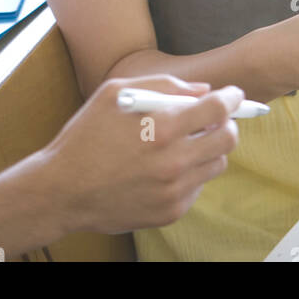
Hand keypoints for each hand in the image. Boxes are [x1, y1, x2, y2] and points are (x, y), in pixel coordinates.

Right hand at [44, 73, 242, 233]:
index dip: (232, 97)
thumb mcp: (116, 93)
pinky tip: (165, 167)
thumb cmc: (87, 135)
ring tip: (184, 143)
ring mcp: (174, 191)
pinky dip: (190, 173)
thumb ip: (164, 86)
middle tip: (212, 118)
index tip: (234, 94)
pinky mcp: (170, 212)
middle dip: (226, 123)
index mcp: (162, 127)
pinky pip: (197, 187)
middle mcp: (173, 161)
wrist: (63, 190)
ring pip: (216, 164)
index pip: (218, 108)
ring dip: (209, 149)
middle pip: (228, 138)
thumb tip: (202, 90)